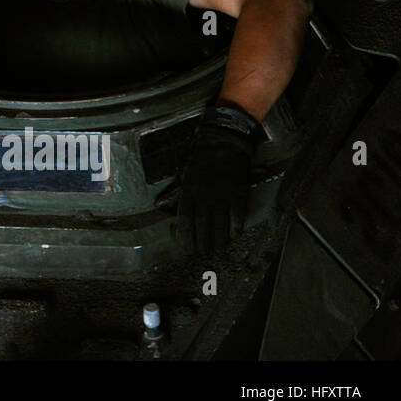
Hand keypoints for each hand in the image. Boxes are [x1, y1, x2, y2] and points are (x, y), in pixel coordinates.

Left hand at [177, 104, 259, 254]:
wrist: (224, 144)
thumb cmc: (202, 160)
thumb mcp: (185, 175)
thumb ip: (177, 193)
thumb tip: (163, 207)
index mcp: (188, 193)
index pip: (185, 221)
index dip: (186, 238)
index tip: (187, 250)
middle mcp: (204, 198)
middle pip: (202, 227)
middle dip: (202, 244)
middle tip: (203, 256)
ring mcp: (222, 198)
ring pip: (220, 226)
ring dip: (219, 241)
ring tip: (218, 250)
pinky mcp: (238, 195)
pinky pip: (237, 217)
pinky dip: (235, 229)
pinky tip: (234, 237)